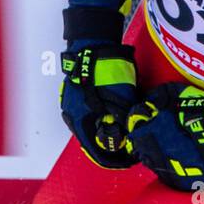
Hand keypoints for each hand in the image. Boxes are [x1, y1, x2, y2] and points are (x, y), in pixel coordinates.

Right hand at [58, 0, 139, 169]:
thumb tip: (126, 142)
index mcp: (80, 122)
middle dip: (112, 146)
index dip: (114, 160)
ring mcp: (73, 103)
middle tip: (131, 148)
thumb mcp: (119, 102)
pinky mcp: (78, 92)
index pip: (96, 152)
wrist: (94, 42)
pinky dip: (104, 119)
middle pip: (92, 141)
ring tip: (127, 134)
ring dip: (108, 132)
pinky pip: (91, 114)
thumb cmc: (107, 72)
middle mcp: (72, 116)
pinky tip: (117, 116)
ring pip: (92, 127)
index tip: (129, 161)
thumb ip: (121, 124)